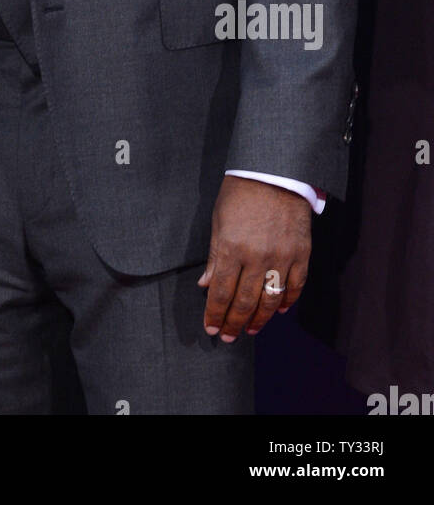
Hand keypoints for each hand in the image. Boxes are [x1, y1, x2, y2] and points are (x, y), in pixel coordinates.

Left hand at [197, 175, 310, 341]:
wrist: (274, 171)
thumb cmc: (240, 192)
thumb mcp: (219, 221)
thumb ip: (215, 257)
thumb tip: (206, 285)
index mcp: (231, 248)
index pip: (221, 292)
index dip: (215, 314)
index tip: (211, 328)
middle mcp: (257, 257)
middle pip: (245, 302)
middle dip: (234, 323)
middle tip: (228, 336)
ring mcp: (282, 256)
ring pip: (270, 300)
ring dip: (259, 319)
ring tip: (250, 330)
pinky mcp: (301, 253)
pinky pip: (295, 286)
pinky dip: (287, 302)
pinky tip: (278, 311)